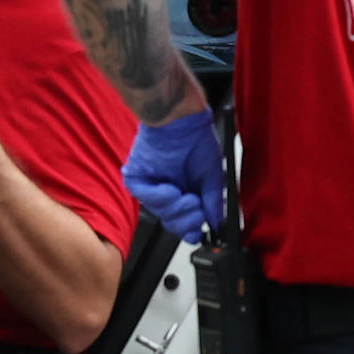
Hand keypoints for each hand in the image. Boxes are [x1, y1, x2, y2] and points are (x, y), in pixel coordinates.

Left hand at [122, 107, 227, 241]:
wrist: (181, 120)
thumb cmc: (197, 140)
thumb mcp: (213, 177)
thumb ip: (213, 202)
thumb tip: (217, 224)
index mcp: (185, 192)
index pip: (185, 222)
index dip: (192, 230)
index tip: (200, 234)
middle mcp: (167, 192)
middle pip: (173, 224)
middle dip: (187, 222)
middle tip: (198, 210)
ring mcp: (151, 186)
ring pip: (161, 214)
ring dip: (177, 208)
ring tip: (188, 195)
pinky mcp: (136, 178)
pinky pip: (146, 199)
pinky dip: (161, 197)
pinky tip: (171, 188)